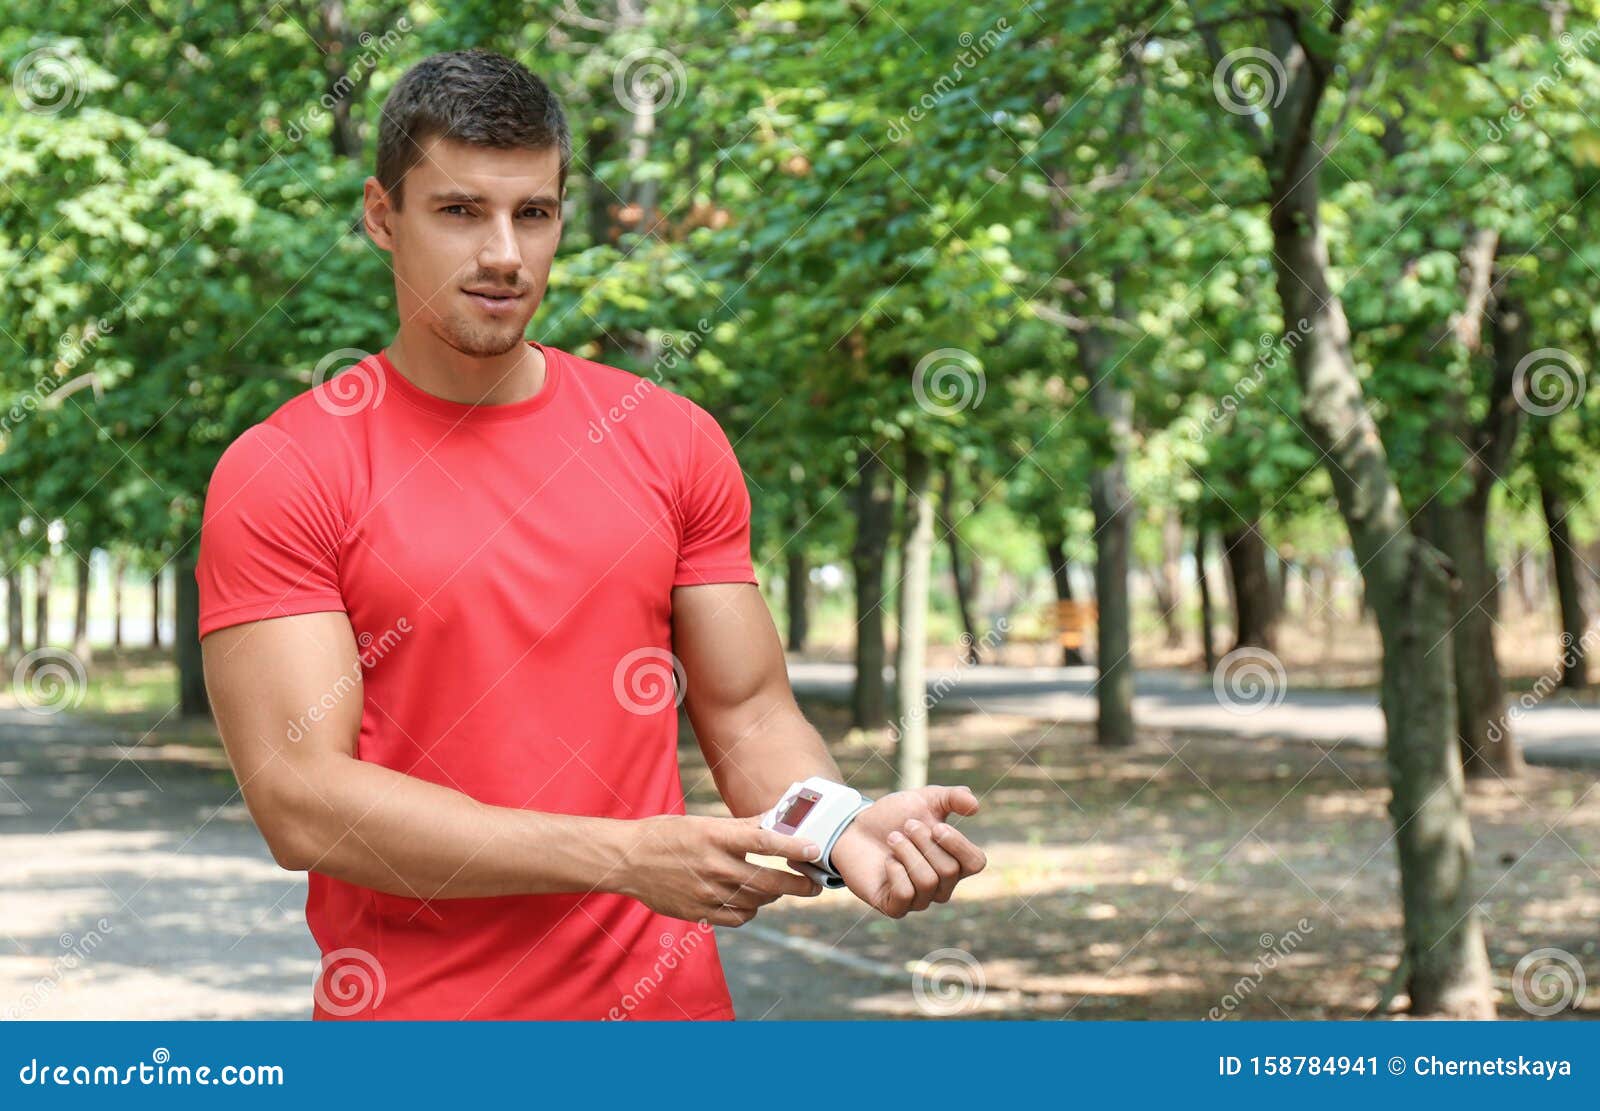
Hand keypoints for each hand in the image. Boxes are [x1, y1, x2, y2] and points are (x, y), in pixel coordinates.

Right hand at [617, 814, 823, 926]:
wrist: (627, 861)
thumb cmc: (668, 835)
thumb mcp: (704, 823)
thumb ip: (743, 826)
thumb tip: (779, 817)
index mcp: (716, 836)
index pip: (764, 840)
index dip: (794, 845)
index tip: (816, 849)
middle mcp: (714, 866)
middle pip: (768, 881)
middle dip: (798, 884)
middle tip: (814, 884)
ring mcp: (707, 893)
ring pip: (757, 900)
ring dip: (772, 894)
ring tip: (776, 886)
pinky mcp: (700, 913)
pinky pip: (739, 917)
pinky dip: (751, 909)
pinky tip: (750, 900)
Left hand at [826, 786, 986, 916]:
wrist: (855, 827)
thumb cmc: (894, 817)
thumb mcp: (925, 799)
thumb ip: (953, 797)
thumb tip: (975, 806)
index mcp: (955, 862)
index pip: (975, 863)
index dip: (958, 844)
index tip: (937, 826)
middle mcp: (941, 886)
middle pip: (948, 870)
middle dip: (924, 842)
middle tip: (906, 825)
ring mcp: (919, 899)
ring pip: (927, 881)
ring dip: (907, 852)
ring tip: (892, 838)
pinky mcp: (894, 907)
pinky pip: (905, 894)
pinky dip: (895, 871)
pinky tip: (887, 861)